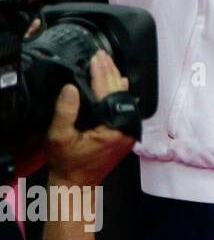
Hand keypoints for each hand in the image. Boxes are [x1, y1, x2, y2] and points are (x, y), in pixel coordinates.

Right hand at [42, 51, 135, 188]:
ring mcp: (127, 132)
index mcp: (114, 129)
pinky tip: (119, 82)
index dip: (101, 73)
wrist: (75, 184)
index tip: (96, 58)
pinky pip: (123, 108)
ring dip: (114, 80)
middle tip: (102, 55)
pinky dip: (118, 93)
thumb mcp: (59, 136)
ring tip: (107, 63)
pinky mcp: (124, 133)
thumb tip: (71, 88)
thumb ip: (66, 111)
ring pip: (124, 99)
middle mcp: (126, 129)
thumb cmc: (67, 163)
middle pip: (120, 94)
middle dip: (110, 72)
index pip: (108, 94)